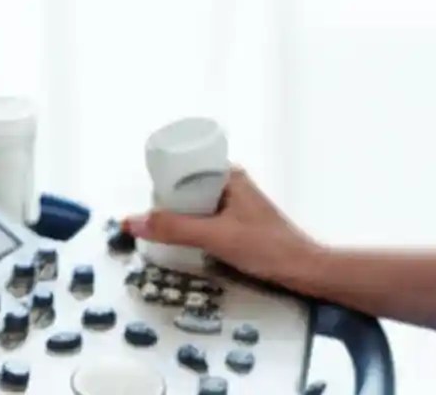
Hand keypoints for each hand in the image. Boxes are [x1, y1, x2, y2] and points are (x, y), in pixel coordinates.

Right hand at [123, 167, 322, 288]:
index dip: (164, 177)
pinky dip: (192, 226)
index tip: (145, 194)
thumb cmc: (267, 248)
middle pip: (188, 186)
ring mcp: (236, 203)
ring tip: (163, 229)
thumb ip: (173, 229)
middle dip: (168, 200)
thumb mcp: (214, 236)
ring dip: (180, 215)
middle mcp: (233, 184)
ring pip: (196, 204)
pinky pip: (206, 217)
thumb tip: (132, 221)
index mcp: (229, 175)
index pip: (186, 166)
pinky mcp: (238, 222)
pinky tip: (185, 239)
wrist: (302, 269)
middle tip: (150, 218)